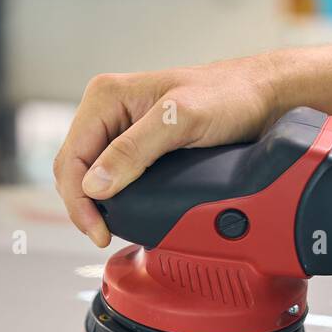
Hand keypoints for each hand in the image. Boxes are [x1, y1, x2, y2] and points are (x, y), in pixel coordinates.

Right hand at [54, 56, 283, 246]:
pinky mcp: (137, 144)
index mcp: (106, 97)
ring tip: (108, 228)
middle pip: (74, 169)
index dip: (78, 200)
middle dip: (82, 206)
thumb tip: (95, 186)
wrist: (260, 97)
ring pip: (89, 175)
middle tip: (102, 235)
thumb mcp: (180, 121)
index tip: (98, 230)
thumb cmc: (228, 96)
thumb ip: (134, 150)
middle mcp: (108, 111)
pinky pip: (111, 175)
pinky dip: (111, 197)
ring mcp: (121, 128)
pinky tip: (121, 212)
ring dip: (94, 203)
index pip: (71, 158)